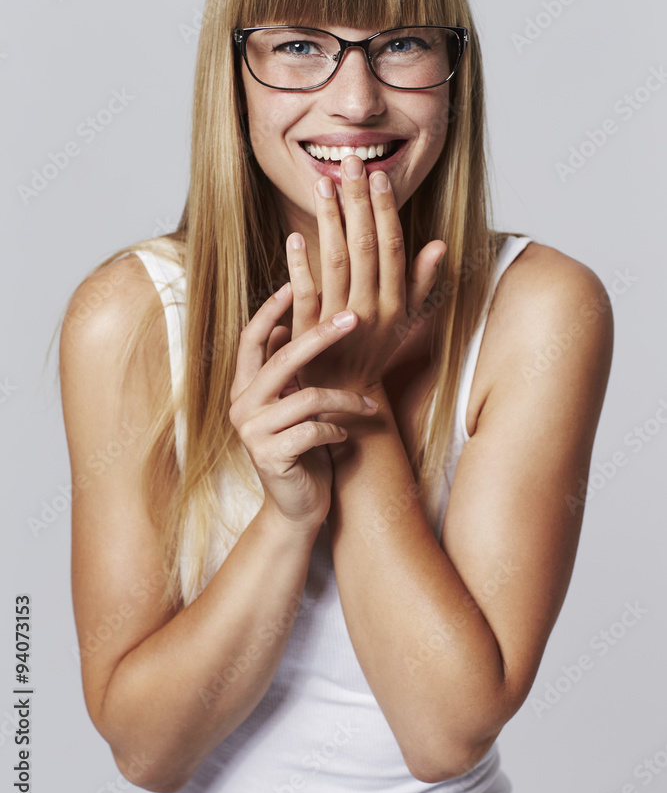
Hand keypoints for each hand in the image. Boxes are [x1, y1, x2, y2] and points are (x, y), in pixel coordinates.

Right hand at [228, 282, 379, 529]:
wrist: (297, 508)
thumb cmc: (303, 450)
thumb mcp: (294, 406)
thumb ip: (288, 373)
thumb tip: (286, 327)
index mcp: (244, 389)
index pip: (250, 340)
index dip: (269, 311)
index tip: (293, 284)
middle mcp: (242, 407)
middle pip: (282, 358)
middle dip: (322, 335)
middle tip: (354, 317)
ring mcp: (252, 433)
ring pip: (308, 397)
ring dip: (346, 400)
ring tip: (370, 406)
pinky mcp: (270, 456)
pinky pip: (314, 429)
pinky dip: (337, 430)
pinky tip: (345, 436)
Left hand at [286, 154, 445, 395]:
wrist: (347, 398)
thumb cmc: (376, 352)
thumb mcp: (408, 320)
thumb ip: (422, 283)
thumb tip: (439, 244)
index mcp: (398, 303)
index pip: (394, 246)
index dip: (385, 209)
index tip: (378, 175)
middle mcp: (374, 310)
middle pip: (366, 246)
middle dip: (357, 201)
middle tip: (348, 162)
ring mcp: (342, 322)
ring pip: (337, 262)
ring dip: (329, 221)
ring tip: (322, 185)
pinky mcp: (312, 333)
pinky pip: (307, 294)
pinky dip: (300, 265)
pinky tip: (294, 235)